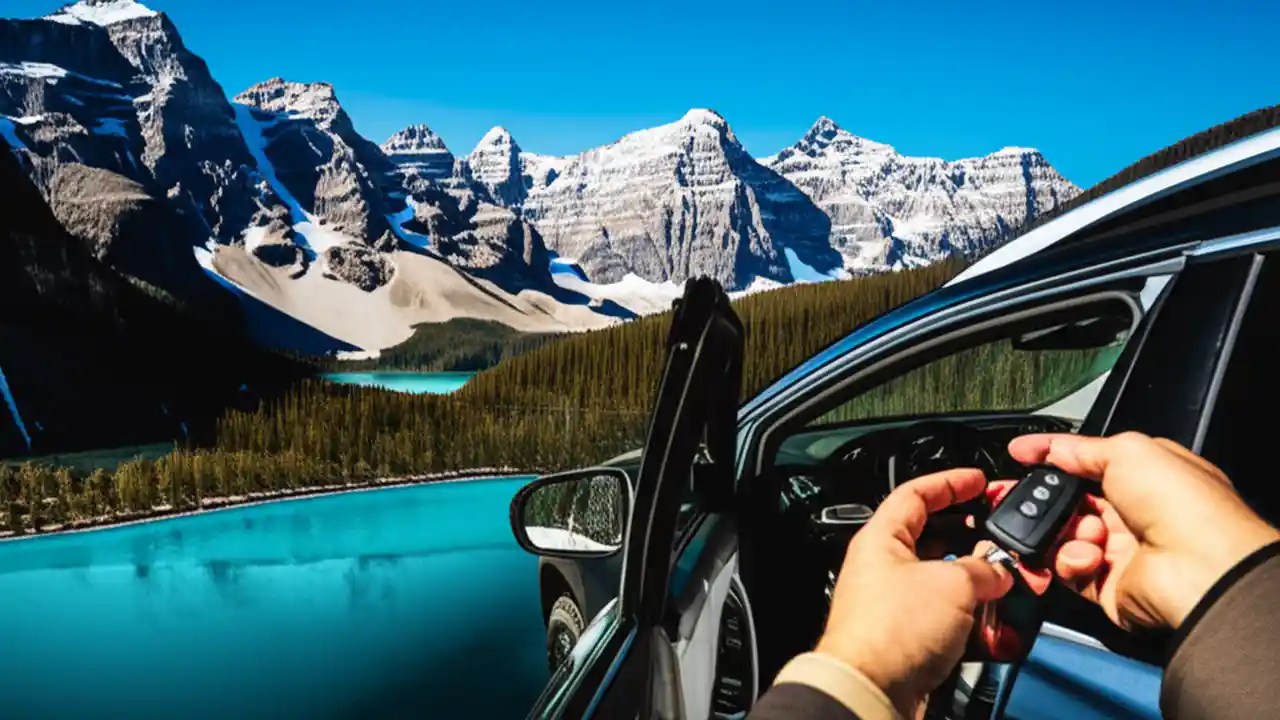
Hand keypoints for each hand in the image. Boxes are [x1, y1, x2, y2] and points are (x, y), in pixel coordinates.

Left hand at [816, 468, 1013, 718]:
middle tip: (1004, 542)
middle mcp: (884, 569)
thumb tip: (999, 570)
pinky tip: (996, 631)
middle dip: (975, 542)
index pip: (915, 494)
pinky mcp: (908, 639)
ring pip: (946, 584)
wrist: (872, 692)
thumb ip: (983, 568)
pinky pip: (948, 622)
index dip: (949, 483)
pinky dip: (974, 624)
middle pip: (936, 540)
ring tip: (1007, 590)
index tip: (977, 481)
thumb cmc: (889, 632)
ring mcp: (895, 605)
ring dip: (980, 587)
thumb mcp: (952, 584)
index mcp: (881, 539)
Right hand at [1009, 432, 1279, 630]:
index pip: (1086, 465)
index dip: (1052, 459)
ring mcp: (1120, 552)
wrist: (1197, 568)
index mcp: (1143, 478)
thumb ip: (1078, 448)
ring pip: (1062, 537)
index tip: (1020, 456)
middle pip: (1069, 504)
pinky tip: (1091, 557)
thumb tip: (1040, 447)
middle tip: (1029, 496)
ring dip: (1063, 531)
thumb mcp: (1126, 451)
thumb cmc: (1181, 503)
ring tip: (1085, 532)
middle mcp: (1132, 515)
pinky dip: (1071, 561)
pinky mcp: (1107, 585)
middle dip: (1045, 500)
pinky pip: (1068, 570)